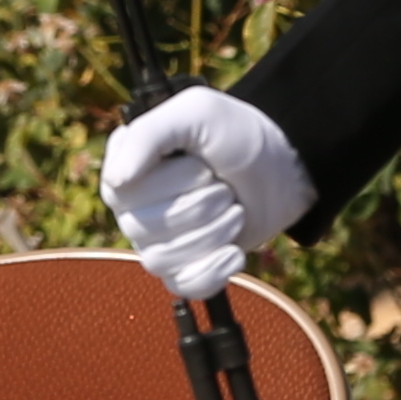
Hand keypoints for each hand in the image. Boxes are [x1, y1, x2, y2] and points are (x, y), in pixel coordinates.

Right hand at [97, 85, 314, 296]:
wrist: (284, 169)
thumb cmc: (237, 135)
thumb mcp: (195, 113)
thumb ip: (148, 135)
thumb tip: (116, 180)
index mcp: (127, 166)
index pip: (121, 191)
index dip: (166, 182)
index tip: (198, 163)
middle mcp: (133, 206)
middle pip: (141, 228)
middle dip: (198, 207)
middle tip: (224, 186)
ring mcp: (156, 241)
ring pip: (160, 260)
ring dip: (210, 235)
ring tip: (234, 210)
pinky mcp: (184, 269)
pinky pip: (182, 286)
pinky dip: (213, 271)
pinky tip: (233, 251)